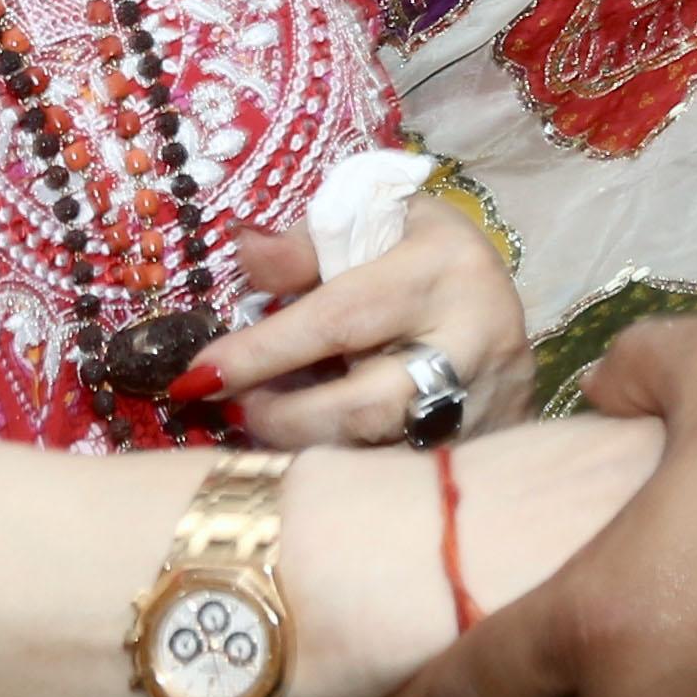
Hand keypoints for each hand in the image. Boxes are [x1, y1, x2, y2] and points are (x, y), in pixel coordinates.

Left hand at [206, 194, 530, 447]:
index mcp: (440, 267)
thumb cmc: (416, 250)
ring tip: (273, 424)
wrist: (496, 295)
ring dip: (313, 449)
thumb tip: (242, 252)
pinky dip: (352, 469)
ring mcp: (489, 402)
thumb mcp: (370, 220)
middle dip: (287, 419)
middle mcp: (474, 338)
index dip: (263, 351)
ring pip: (386, 454)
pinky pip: (408, 476)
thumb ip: (304, 245)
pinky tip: (320, 451)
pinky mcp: (492, 445)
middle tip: (239, 409)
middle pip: (367, 406)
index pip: (338, 318)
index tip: (200, 376)